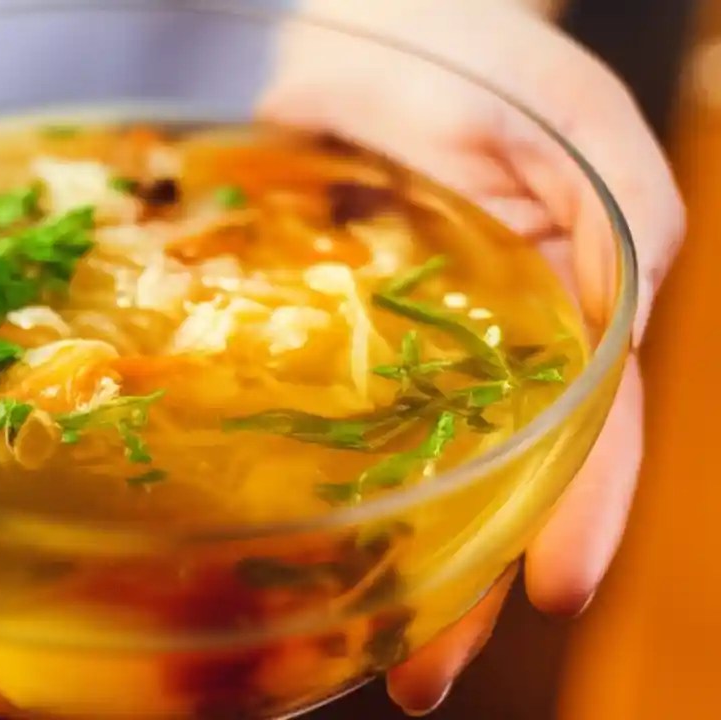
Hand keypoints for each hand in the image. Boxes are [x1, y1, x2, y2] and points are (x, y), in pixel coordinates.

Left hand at [261, 1, 681, 713]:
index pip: (589, 430)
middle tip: (424, 676)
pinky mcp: (322, 333)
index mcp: (566, 309)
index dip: (578, 511)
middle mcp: (488, 346)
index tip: (549, 590)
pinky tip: (291, 553)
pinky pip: (322, 421)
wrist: (354, 24)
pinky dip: (319, 488)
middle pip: (494, 482)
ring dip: (397, 566)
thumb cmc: (471, 53)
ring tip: (368, 653)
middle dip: (470, 581)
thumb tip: (637, 306)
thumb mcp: (567, 116)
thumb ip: (620, 208)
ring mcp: (401, 347)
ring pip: (409, 472)